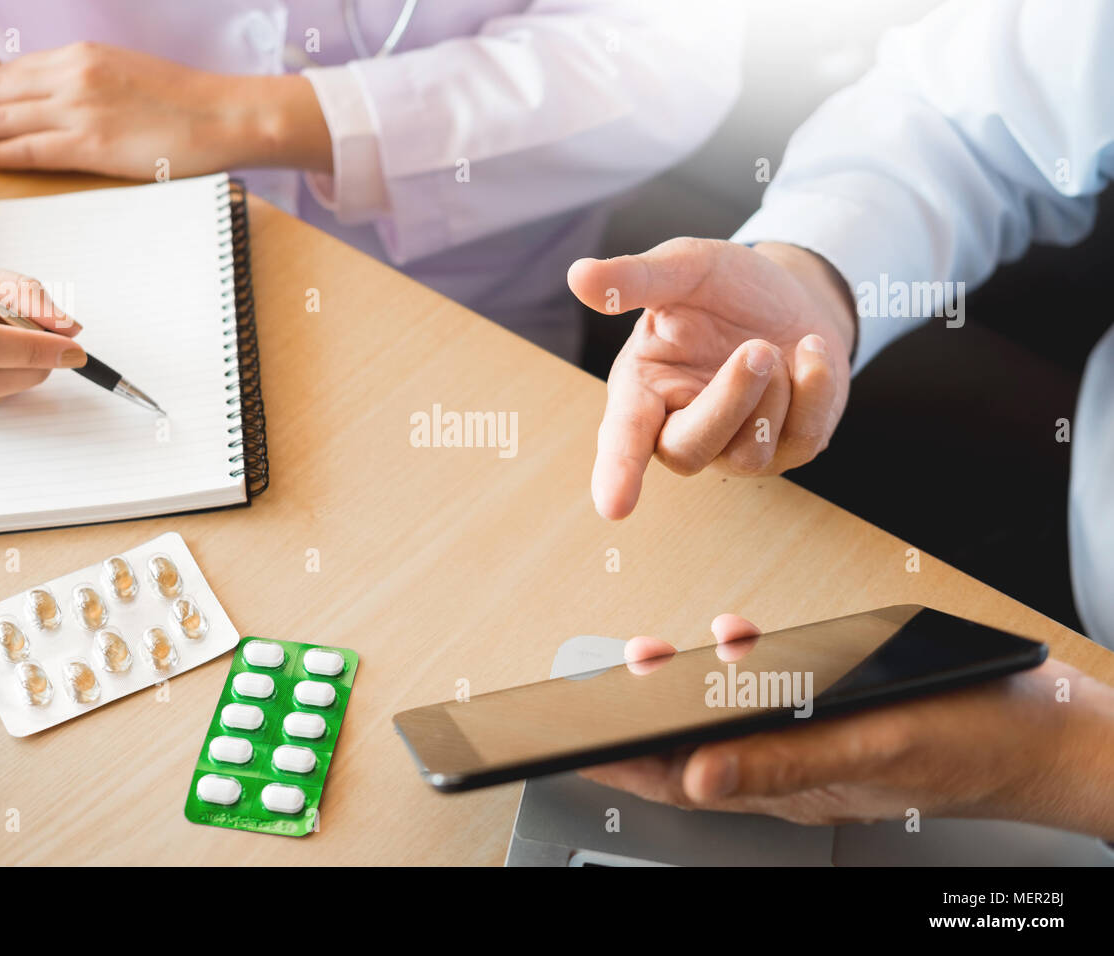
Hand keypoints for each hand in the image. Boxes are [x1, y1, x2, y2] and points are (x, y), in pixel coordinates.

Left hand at [0, 42, 331, 178]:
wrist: (227, 116)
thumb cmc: (190, 104)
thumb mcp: (130, 76)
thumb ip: (92, 85)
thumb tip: (63, 102)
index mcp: (83, 57)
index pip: (14, 71)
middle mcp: (73, 76)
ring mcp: (79, 109)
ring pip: (5, 118)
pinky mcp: (90, 144)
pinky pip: (28, 149)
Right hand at [567, 239, 857, 518]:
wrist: (794, 296)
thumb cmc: (726, 289)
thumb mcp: (684, 268)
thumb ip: (635, 278)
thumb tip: (578, 276)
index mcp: (641, 389)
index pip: (623, 438)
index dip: (618, 471)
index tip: (614, 507)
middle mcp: (680, 428)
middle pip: (690, 451)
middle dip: (728, 401)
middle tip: (757, 349)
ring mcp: (734, 448)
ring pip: (749, 452)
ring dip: (773, 390)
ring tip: (771, 345)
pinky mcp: (785, 450)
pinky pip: (803, 436)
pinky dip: (814, 385)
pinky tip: (809, 349)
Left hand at [581, 615, 1113, 838]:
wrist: (1040, 727)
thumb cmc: (966, 743)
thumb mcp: (870, 746)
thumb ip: (782, 762)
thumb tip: (696, 775)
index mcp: (788, 785)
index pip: (680, 780)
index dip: (620, 763)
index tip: (568, 745)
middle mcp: (789, 766)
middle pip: (691, 747)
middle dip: (640, 716)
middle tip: (605, 680)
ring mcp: (809, 739)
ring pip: (727, 718)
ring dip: (685, 687)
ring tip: (654, 655)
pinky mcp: (831, 711)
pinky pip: (770, 694)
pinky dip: (743, 664)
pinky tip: (737, 638)